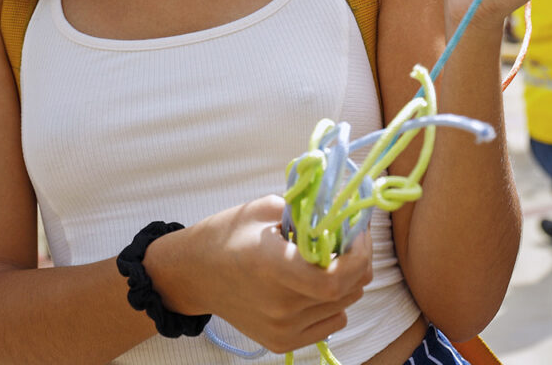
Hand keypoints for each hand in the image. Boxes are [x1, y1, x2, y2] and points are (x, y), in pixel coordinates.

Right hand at [145, 196, 372, 353]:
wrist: (193, 273)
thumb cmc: (226, 235)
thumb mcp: (264, 209)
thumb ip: (307, 212)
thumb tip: (344, 215)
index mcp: (273, 266)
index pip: (336, 277)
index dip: (359, 255)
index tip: (358, 232)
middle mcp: (279, 305)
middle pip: (347, 290)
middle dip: (358, 260)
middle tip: (347, 239)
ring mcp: (281, 328)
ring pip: (345, 305)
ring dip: (347, 280)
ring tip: (325, 260)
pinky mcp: (281, 342)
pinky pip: (332, 323)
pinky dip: (335, 303)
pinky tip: (314, 285)